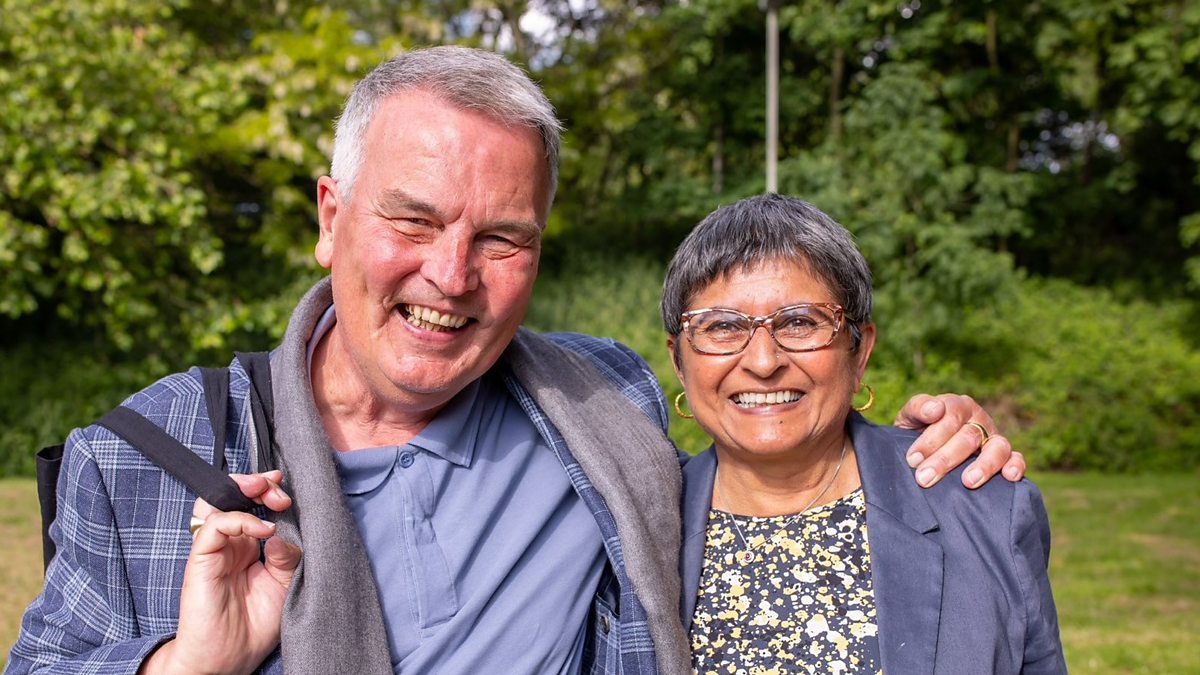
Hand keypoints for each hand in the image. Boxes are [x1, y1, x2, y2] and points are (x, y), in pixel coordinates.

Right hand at [141, 471, 300, 674]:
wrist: (230, 659)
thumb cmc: (257, 625)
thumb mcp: (286, 584)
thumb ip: (287, 555)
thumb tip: (280, 532)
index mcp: (249, 546)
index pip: (253, 505)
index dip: (269, 492)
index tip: (288, 494)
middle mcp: (230, 543)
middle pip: (233, 496)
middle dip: (257, 484)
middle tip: (278, 489)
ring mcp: (214, 550)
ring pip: (215, 502)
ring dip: (242, 490)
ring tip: (268, 493)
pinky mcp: (201, 561)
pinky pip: (213, 527)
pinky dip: (239, 520)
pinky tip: (262, 529)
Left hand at [895, 394, 1025, 488]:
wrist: (925, 452)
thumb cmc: (916, 433)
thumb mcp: (910, 418)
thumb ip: (917, 408)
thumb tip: (935, 409)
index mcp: (956, 405)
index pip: (949, 417)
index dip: (931, 439)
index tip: (913, 459)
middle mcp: (978, 419)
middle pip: (968, 436)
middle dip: (945, 459)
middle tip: (924, 478)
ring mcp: (993, 437)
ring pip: (997, 447)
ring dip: (983, 465)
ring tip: (968, 482)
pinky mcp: (1005, 456)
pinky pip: (1015, 458)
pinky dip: (1016, 465)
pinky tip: (1010, 476)